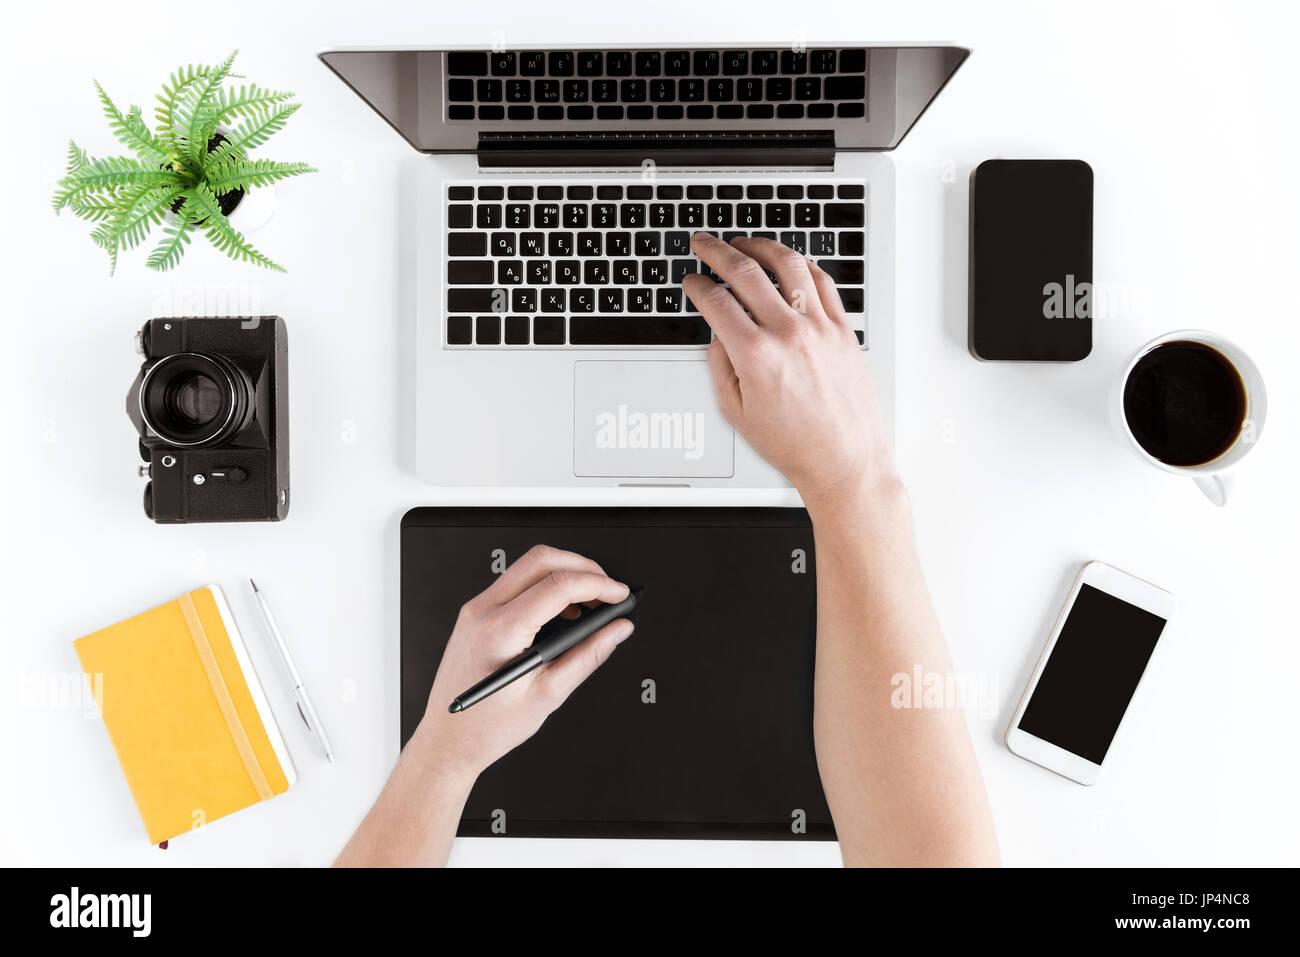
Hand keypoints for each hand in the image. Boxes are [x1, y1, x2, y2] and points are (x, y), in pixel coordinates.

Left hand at [412, 545, 633, 780]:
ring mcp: (476, 609)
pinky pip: (516, 583)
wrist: (448, 740)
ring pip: (528, 566)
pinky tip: (564, 611)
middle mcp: (483, 611)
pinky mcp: (476, 613)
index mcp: (501, 631)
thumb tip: (617, 630)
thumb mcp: (548, 694)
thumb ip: (588, 656)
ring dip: (565, 574)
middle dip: (584, 567)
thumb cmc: (488, 727)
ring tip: (591, 603)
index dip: (598, 584)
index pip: (558, 585)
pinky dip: (546, 586)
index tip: (620, 594)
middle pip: (542, 560)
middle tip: (610, 589)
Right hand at [682, 233, 897, 509]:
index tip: (691, 281)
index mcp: (756, 357)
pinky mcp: (843, 330)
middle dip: (716, 251)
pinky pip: (821, 281)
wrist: (843, 460)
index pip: (715, 302)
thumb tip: (717, 334)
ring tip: (744, 243)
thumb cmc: (795, 444)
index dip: (696, 285)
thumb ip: (720, 366)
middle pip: (745, 271)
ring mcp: (820, 329)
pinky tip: (787, 262)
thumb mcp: (737, 412)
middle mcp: (789, 335)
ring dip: (759, 246)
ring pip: (787, 264)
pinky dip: (800, 264)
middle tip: (703, 243)